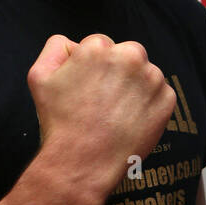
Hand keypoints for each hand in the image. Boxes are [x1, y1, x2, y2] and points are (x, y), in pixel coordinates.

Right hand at [26, 34, 175, 198]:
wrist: (84, 161)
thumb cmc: (60, 122)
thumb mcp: (39, 77)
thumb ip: (55, 48)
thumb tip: (72, 43)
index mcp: (99, 47)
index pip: (101, 45)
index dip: (92, 67)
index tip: (88, 88)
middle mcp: (130, 56)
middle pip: (127, 55)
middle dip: (118, 71)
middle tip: (103, 100)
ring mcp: (152, 78)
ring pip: (145, 74)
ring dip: (135, 87)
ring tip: (115, 112)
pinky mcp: (167, 99)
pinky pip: (160, 94)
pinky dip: (149, 104)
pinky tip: (130, 120)